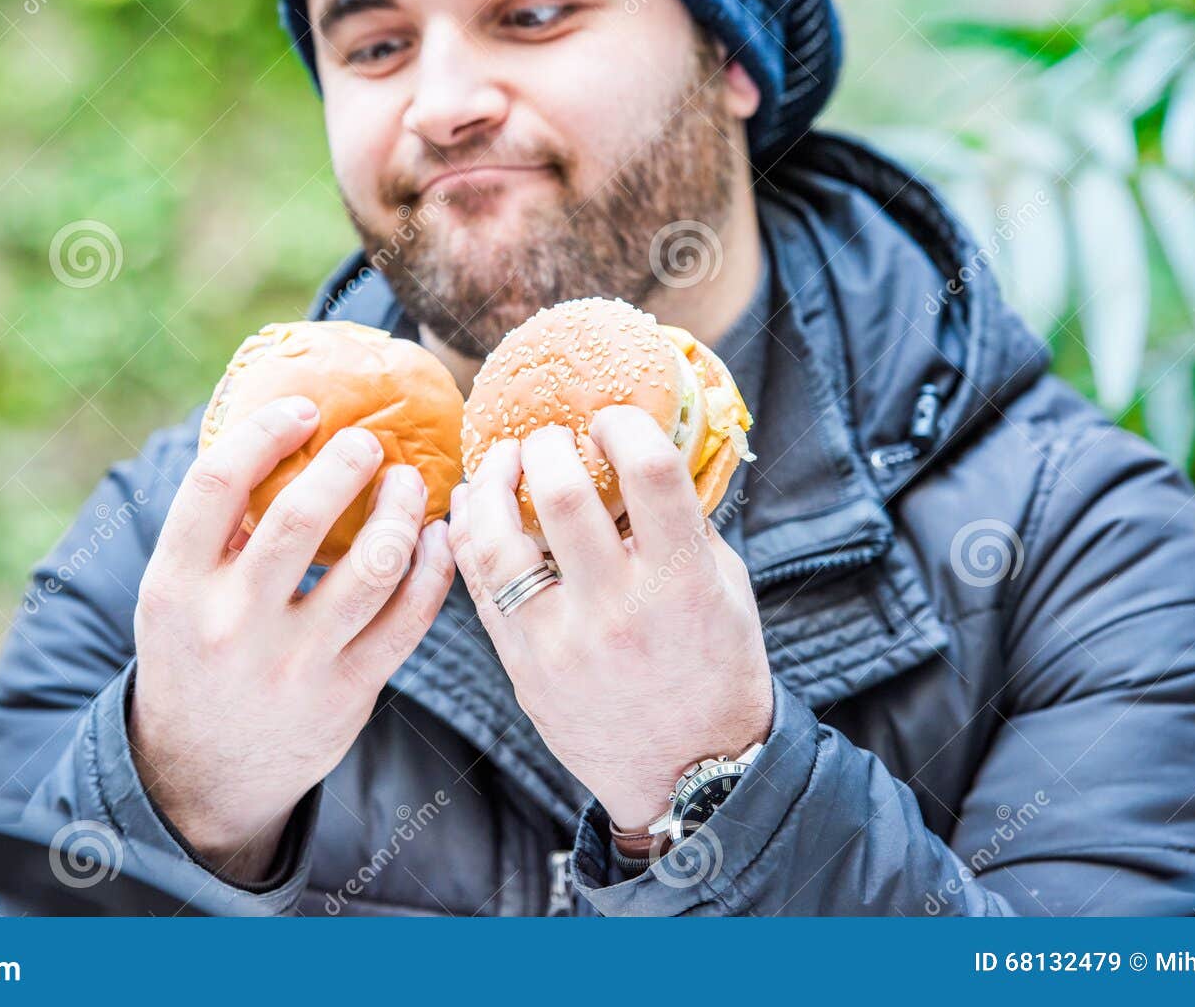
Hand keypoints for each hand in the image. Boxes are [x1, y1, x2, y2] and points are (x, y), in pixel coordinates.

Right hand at [130, 396, 453, 882]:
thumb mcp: (176, 595)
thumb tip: (279, 432)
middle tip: (368, 443)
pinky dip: (433, 568)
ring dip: (402, 511)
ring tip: (411, 482)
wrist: (203, 773)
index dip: (265, 434)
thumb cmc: (198, 654)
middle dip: (347, 465)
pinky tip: (438, 537)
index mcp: (176, 586)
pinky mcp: (348, 693)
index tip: (304, 410)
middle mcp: (232, 624)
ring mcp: (293, 663)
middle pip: (300, 519)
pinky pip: (407, 617)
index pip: (216, 486)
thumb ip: (217, 530)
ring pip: (372, 566)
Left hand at [447, 405, 773, 831]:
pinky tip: (475, 504)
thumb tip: (644, 449)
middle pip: (563, 495)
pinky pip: (479, 586)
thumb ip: (686, 522)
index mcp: (682, 583)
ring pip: (497, 541)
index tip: (612, 420)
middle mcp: (619, 611)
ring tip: (504, 460)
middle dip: (548, 446)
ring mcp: (562, 644)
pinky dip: (469, 534)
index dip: (625, 425)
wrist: (690, 775)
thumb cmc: (715, 668)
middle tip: (549, 437)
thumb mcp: (725, 589)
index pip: (651, 472)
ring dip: (493, 484)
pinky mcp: (523, 667)